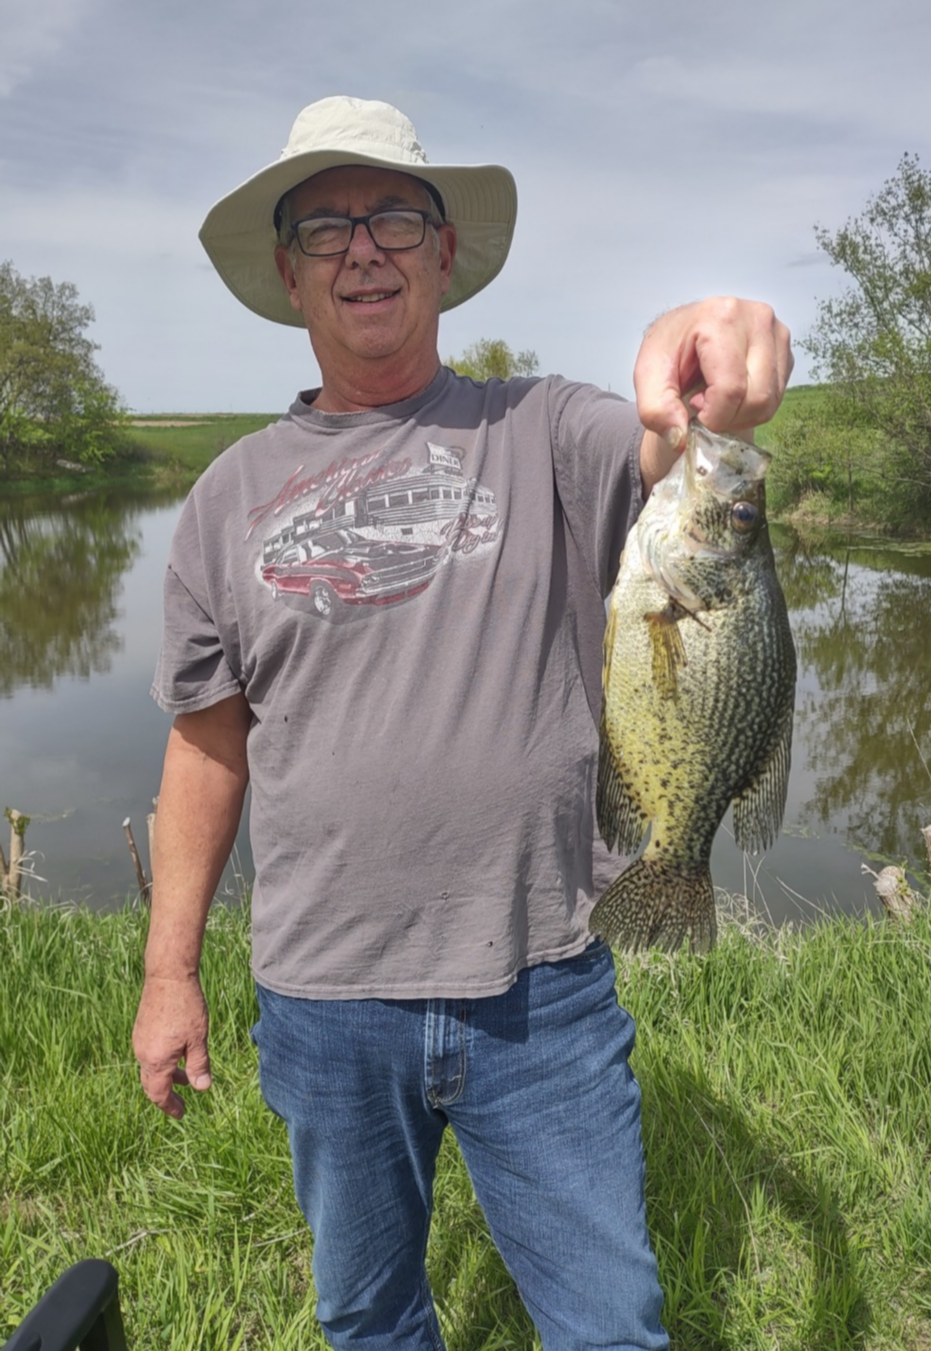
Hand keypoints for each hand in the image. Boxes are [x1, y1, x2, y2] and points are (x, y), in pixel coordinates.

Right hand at [132, 975, 211, 1119]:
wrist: (168, 976)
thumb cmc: (186, 1007)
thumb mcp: (198, 1038)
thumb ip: (199, 1065)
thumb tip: (202, 1089)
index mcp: (156, 1060)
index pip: (159, 1094)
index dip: (170, 1106)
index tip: (182, 1114)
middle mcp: (142, 1053)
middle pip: (152, 1084)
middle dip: (167, 1094)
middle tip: (182, 1103)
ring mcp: (140, 1040)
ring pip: (151, 1068)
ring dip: (168, 1076)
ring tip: (187, 1076)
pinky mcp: (141, 1029)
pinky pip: (150, 1054)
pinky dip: (163, 1062)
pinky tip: (179, 1053)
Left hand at [634, 297, 793, 448]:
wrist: (684, 335)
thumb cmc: (669, 351)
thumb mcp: (647, 376)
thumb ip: (655, 410)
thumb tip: (680, 440)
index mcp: (722, 317)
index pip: (730, 388)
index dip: (712, 415)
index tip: (694, 408)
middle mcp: (758, 318)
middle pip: (756, 398)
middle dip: (727, 417)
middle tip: (703, 403)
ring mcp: (777, 333)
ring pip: (770, 402)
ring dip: (740, 415)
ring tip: (716, 397)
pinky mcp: (785, 350)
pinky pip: (777, 398)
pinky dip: (753, 407)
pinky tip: (732, 392)